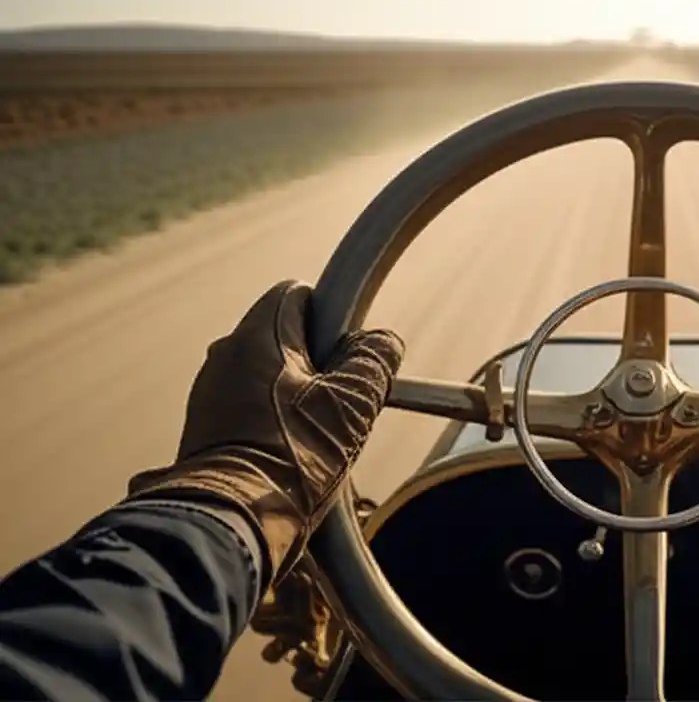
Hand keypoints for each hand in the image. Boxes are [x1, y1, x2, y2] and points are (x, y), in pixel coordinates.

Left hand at [127, 281, 403, 584]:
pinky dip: (270, 424)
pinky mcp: (202, 431)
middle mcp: (224, 356)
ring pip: (264, 376)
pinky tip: (290, 455)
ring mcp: (209, 394)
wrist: (231, 521)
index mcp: (258, 336)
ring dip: (293, 397)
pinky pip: (246, 411)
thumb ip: (373, 359)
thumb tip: (380, 341)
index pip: (297, 294)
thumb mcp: (353, 404)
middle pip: (282, 339)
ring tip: (316, 437)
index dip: (331, 317)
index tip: (347, 352)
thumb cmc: (293, 457)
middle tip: (339, 402)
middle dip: (316, 363)